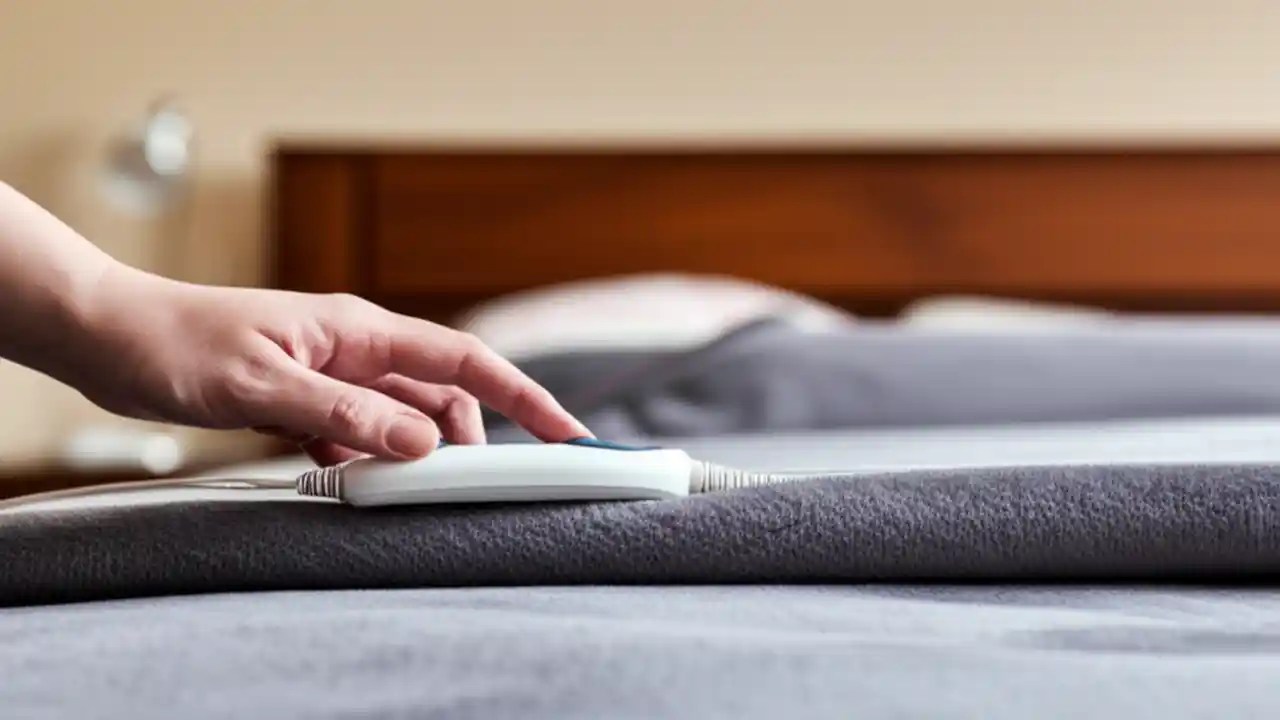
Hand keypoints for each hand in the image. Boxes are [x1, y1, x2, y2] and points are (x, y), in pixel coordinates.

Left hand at [60, 265, 591, 465]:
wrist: (112, 336)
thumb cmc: (177, 345)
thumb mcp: (264, 387)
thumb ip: (346, 415)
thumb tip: (422, 442)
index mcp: (359, 331)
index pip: (464, 360)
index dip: (523, 395)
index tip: (565, 432)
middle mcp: (356, 348)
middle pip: (442, 394)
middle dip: (467, 438)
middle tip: (474, 485)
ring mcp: (332, 373)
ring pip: (402, 417)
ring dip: (413, 454)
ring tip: (406, 488)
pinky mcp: (306, 396)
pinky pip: (359, 431)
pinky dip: (366, 459)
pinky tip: (348, 478)